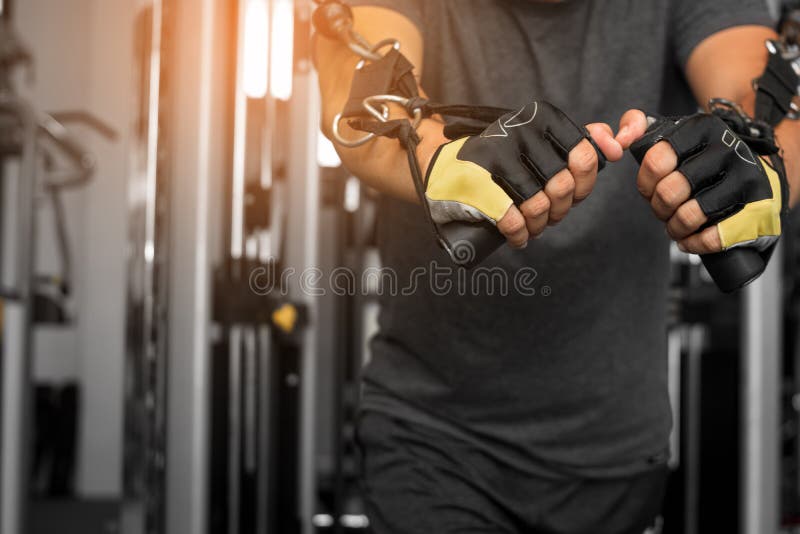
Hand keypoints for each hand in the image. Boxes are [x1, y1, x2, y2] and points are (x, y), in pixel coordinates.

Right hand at [424, 102, 622, 248]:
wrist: (443, 168)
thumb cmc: (502, 159)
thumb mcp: (542, 141)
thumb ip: (582, 140)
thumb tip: (617, 144)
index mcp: (543, 117)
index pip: (585, 155)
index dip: (583, 185)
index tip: (571, 195)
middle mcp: (522, 131)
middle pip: (564, 186)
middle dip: (560, 210)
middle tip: (549, 216)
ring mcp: (498, 156)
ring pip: (540, 206)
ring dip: (539, 225)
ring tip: (532, 225)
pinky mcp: (477, 183)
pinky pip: (514, 220)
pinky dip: (519, 234)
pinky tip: (518, 236)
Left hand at [617, 109, 786, 254]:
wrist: (756, 176)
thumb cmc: (702, 161)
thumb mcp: (671, 135)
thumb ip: (636, 126)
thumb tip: (619, 139)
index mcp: (702, 128)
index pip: (655, 160)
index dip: (646, 184)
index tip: (651, 190)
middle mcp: (727, 148)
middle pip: (669, 191)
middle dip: (660, 208)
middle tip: (666, 210)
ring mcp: (746, 178)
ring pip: (689, 215)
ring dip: (676, 228)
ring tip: (678, 226)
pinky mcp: (758, 208)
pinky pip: (712, 237)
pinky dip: (695, 244)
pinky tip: (692, 239)